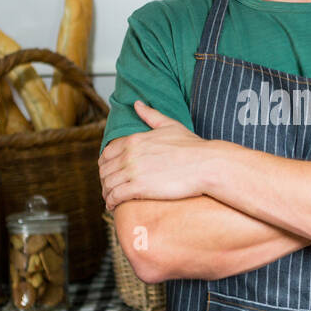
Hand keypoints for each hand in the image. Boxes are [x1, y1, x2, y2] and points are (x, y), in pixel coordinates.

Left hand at [98, 100, 215, 209]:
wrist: (206, 164)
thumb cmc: (192, 146)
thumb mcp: (169, 125)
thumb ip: (150, 115)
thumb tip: (137, 103)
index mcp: (134, 140)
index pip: (107, 153)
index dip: (105, 165)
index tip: (109, 172)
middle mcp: (130, 154)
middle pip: (105, 170)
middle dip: (105, 180)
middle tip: (110, 188)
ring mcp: (133, 171)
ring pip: (108, 184)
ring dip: (106, 193)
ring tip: (110, 199)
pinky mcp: (139, 187)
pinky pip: (116, 196)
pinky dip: (111, 202)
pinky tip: (114, 206)